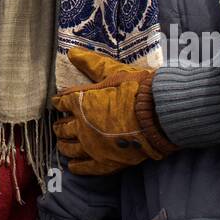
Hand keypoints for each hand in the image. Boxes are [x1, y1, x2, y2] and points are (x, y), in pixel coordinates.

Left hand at [51, 48, 177, 174]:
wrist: (159, 114)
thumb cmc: (138, 90)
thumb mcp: (113, 72)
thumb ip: (91, 64)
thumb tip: (71, 52)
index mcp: (81, 103)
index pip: (62, 102)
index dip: (59, 101)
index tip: (59, 102)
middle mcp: (82, 126)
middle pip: (62, 127)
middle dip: (60, 124)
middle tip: (60, 124)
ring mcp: (92, 146)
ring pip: (69, 148)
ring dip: (64, 145)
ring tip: (63, 143)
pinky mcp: (106, 162)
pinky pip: (85, 168)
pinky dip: (76, 166)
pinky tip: (72, 165)